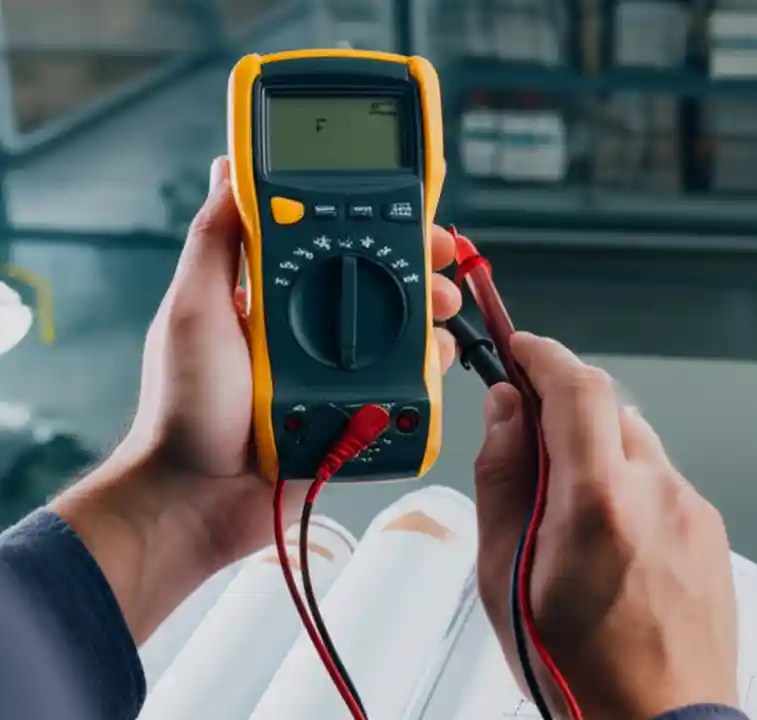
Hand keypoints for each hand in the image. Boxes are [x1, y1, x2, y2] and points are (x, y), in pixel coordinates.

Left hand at [52, 157, 462, 641]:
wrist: (196, 500)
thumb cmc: (183, 410)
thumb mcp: (193, 310)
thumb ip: (215, 242)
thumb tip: (230, 171)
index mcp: (270, 293)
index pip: (330, 238)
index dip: (373, 216)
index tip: (407, 205)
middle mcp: (307, 326)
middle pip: (378, 280)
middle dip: (419, 264)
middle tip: (444, 259)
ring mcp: (334, 370)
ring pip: (400, 331)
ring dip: (431, 315)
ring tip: (444, 311)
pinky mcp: (354, 412)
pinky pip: (404, 385)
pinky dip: (427, 371)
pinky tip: (435, 361)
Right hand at [472, 333, 738, 719]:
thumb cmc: (577, 669)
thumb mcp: (504, 576)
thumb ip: (503, 479)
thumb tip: (506, 411)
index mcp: (598, 501)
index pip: (576, 386)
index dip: (543, 354)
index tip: (520, 349)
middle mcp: (657, 493)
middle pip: (609, 407)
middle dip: (564, 410)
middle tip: (528, 444)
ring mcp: (692, 511)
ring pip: (637, 444)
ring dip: (598, 453)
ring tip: (568, 519)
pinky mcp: (711, 530)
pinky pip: (663, 481)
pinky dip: (631, 487)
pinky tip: (610, 543)